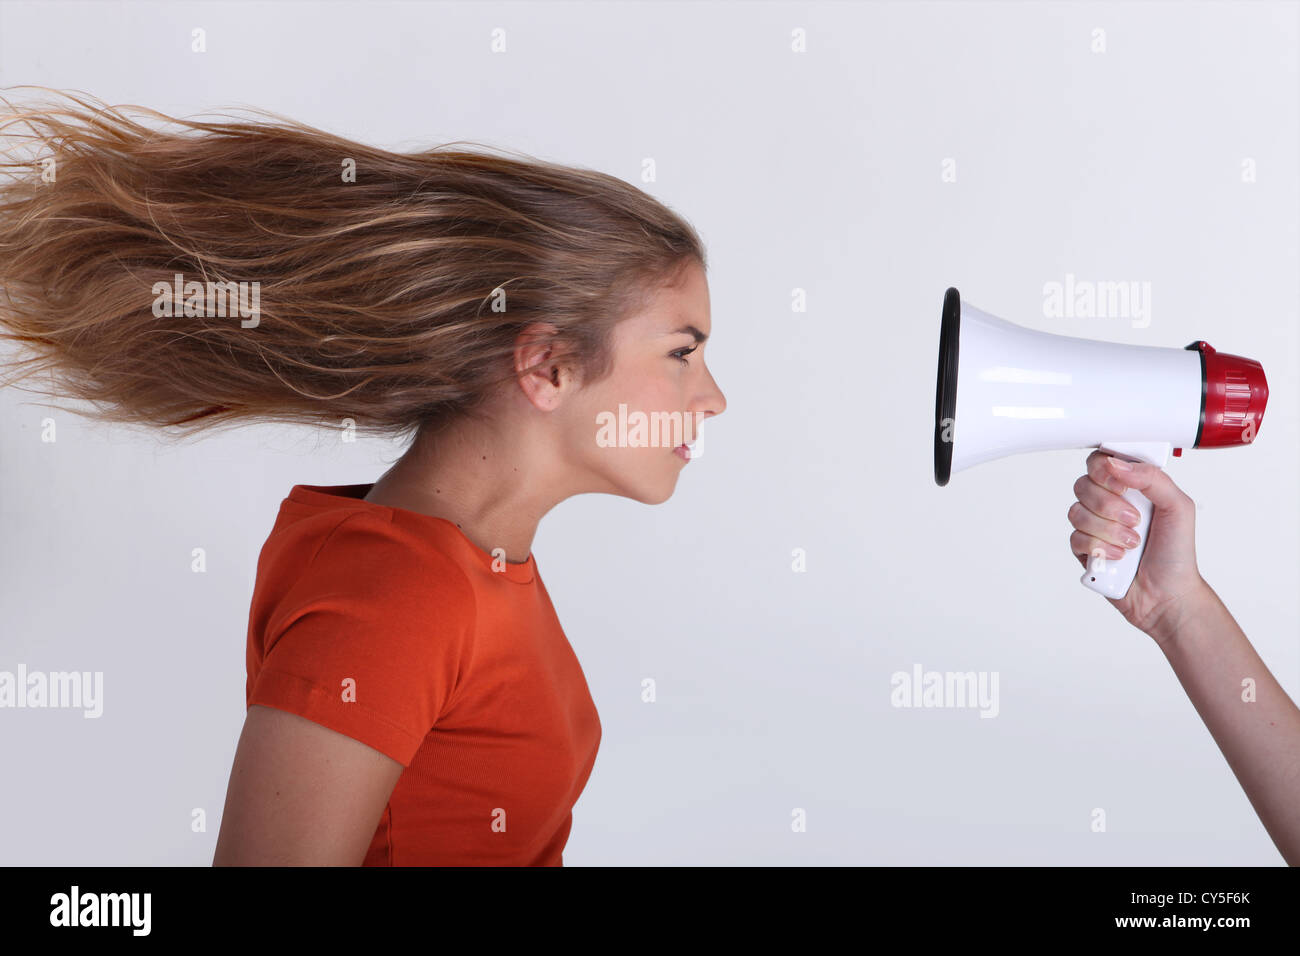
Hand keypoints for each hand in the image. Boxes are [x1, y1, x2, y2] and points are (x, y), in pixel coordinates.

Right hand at [1068, 450, 1207, 642]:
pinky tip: (1119, 557)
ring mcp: (1094, 526)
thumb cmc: (1176, 552)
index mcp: (1131, 487)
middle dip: (1110, 505)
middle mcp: (1109, 503)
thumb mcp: (1178, 507)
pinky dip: (1100, 549)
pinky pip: (1076, 538)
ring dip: (1108, 530)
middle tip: (1135, 519)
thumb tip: (1117, 464)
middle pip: (1084, 484)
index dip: (1104, 468)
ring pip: (1077, 512)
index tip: (1120, 484)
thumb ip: (1152, 478)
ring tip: (1132, 543)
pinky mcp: (1084, 550)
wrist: (1167, 594)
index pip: (1101, 461)